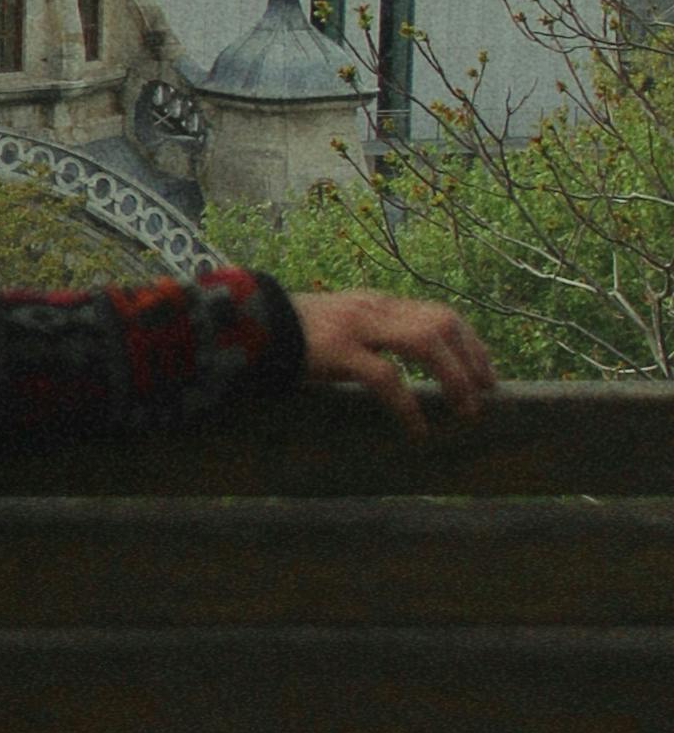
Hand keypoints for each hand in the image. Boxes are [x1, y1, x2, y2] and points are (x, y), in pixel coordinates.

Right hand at [292, 287, 493, 425]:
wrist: (246, 324)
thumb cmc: (291, 332)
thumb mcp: (339, 323)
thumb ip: (370, 334)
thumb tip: (399, 361)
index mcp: (377, 303)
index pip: (439, 314)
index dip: (471, 344)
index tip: (484, 374)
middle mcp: (374, 309)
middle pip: (443, 323)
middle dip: (472, 358)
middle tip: (485, 394)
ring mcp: (357, 327)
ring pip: (425, 342)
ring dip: (453, 377)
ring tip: (464, 409)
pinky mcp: (338, 351)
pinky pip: (386, 377)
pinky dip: (408, 405)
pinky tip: (417, 428)